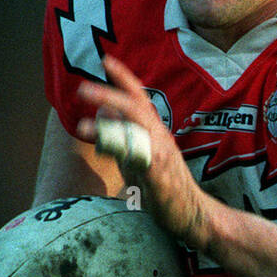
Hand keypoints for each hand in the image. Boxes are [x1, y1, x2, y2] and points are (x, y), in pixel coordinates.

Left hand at [76, 55, 213, 248]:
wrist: (194, 215)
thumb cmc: (167, 188)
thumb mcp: (141, 156)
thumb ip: (123, 135)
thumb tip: (104, 110)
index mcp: (155, 131)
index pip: (139, 98)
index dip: (124, 78)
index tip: (106, 61)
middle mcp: (160, 137)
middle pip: (136, 108)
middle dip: (109, 95)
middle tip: (82, 88)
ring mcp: (161, 156)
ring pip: (136, 131)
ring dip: (108, 127)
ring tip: (81, 126)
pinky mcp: (160, 177)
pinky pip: (140, 160)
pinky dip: (122, 153)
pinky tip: (102, 150)